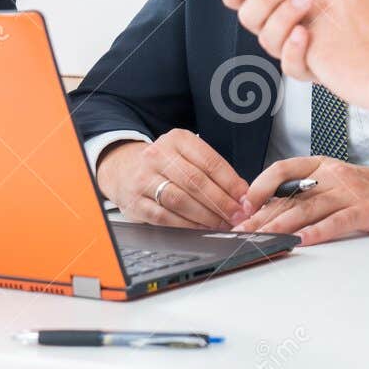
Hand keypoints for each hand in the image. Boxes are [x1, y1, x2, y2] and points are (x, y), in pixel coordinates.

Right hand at [95, 130, 248, 228]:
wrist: (122, 168)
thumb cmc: (164, 163)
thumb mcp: (186, 155)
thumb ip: (212, 170)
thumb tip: (242, 193)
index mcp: (177, 140)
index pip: (210, 162)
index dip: (231, 183)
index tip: (245, 198)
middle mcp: (158, 155)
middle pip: (196, 182)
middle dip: (221, 202)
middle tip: (237, 215)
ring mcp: (144, 178)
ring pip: (180, 200)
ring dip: (205, 216)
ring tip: (222, 224)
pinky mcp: (135, 201)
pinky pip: (164, 217)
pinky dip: (186, 225)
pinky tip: (200, 229)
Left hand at [233, 156, 368, 245]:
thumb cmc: (367, 190)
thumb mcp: (334, 182)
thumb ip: (305, 192)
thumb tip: (266, 210)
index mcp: (323, 165)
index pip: (283, 168)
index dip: (260, 186)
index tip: (245, 205)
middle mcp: (334, 175)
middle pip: (290, 196)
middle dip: (262, 217)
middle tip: (242, 232)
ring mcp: (349, 191)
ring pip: (307, 209)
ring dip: (281, 227)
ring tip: (262, 240)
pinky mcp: (364, 210)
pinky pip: (336, 222)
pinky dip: (317, 232)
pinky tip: (301, 241)